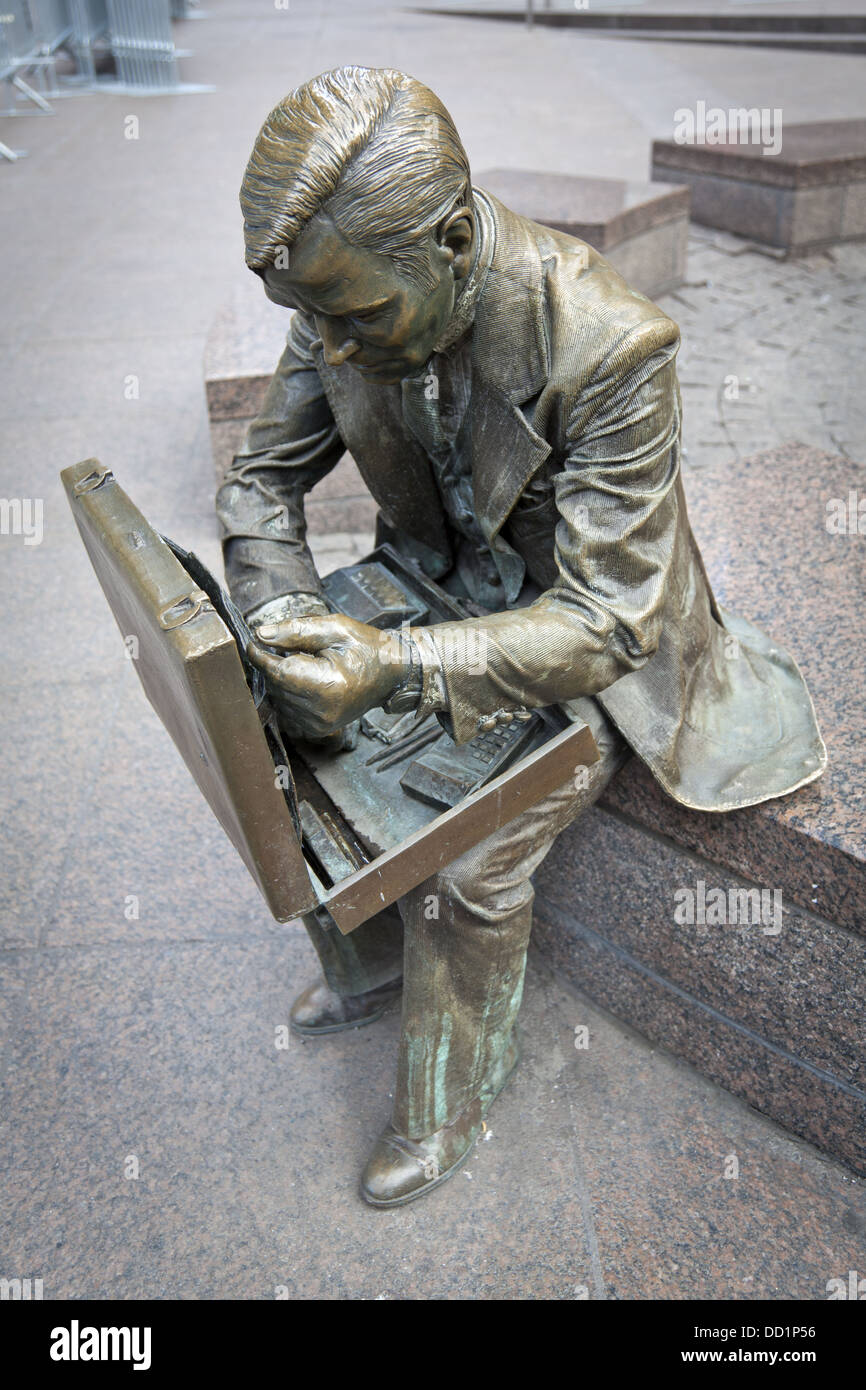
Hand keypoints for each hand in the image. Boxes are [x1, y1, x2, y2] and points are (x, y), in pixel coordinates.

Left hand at [247, 614, 410, 740]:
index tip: (252, 641)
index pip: (279, 672)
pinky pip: (288, 710)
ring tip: (299, 662)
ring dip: (280, 679)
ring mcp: (320, 724)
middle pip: (276, 686)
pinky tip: (303, 678)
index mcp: (329, 685)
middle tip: (278, 645)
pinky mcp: (318, 729)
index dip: (260, 655)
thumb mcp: (334, 628)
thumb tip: (261, 635)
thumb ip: (296, 631)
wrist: (391, 675)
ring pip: (279, 699)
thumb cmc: (366, 648)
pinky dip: (288, 693)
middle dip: (271, 665)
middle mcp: (323, 711)